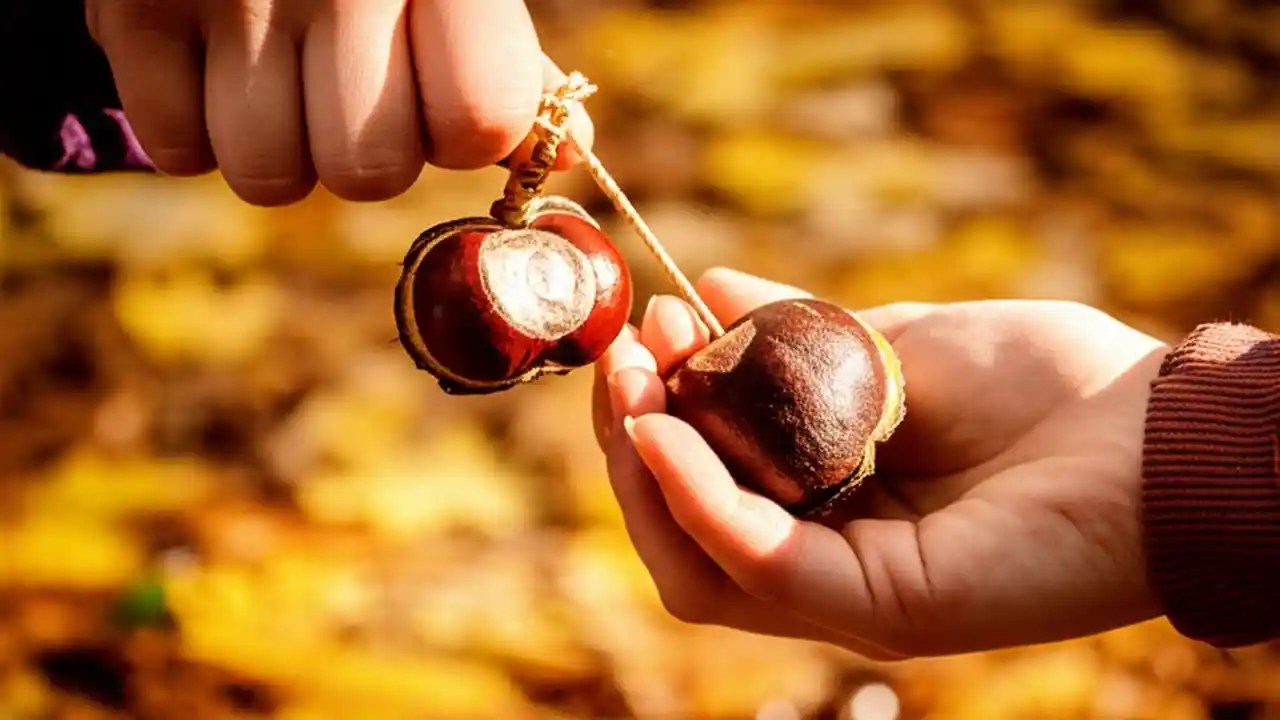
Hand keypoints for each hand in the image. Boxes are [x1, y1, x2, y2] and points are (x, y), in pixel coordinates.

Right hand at [87, 0, 592, 204]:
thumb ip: (505, 61)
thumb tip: (569, 152)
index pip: (478, 122)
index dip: (464, 132)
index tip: (446, 96)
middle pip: (370, 173)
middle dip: (368, 148)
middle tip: (349, 78)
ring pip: (271, 179)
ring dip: (282, 147)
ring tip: (279, 67)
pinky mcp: (131, 8)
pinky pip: (179, 151)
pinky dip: (195, 126)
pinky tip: (211, 61)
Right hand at [592, 268, 1170, 658]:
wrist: (1155, 428)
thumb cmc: (1046, 389)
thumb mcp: (895, 343)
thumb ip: (797, 336)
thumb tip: (710, 290)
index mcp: (829, 506)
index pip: (706, 488)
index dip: (659, 411)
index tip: (652, 324)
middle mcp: (828, 561)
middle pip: (682, 535)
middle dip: (633, 441)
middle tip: (624, 354)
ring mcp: (848, 593)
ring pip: (695, 567)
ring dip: (644, 472)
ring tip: (633, 385)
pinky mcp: (877, 605)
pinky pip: (753, 559)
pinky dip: (694, 493)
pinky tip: (663, 426)